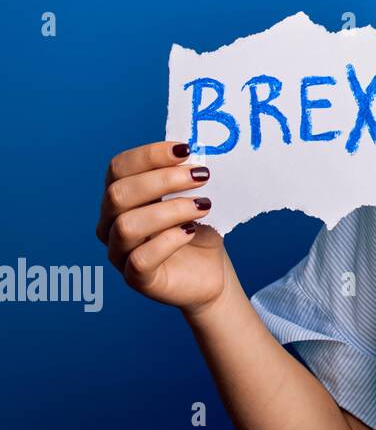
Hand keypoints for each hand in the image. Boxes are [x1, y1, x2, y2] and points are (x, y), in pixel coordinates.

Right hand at [97, 140, 229, 315]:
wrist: (210, 272)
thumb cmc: (197, 229)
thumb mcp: (191, 196)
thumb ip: (186, 176)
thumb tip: (197, 150)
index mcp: (121, 197)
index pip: (118, 167)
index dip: (149, 155)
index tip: (186, 149)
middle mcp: (111, 223)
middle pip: (118, 194)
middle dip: (163, 180)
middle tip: (202, 175)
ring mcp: (119, 253)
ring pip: (127, 226)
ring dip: (170, 210)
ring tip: (203, 206)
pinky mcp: (136, 279)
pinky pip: (140, 259)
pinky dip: (169, 241)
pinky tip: (191, 232)